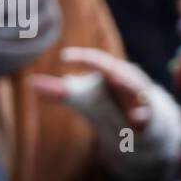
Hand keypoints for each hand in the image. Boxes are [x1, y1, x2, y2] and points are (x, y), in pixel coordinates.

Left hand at [31, 47, 153, 130]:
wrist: (142, 124)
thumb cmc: (109, 104)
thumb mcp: (83, 98)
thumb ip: (59, 91)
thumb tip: (30, 83)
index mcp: (112, 71)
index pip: (98, 60)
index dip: (84, 58)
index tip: (64, 57)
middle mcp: (128, 82)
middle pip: (118, 72)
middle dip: (106, 67)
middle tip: (96, 64)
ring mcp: (140, 100)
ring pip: (135, 91)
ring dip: (127, 86)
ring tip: (115, 80)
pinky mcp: (149, 120)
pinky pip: (147, 116)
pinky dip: (142, 116)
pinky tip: (135, 118)